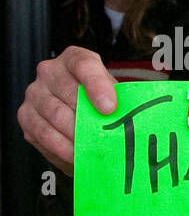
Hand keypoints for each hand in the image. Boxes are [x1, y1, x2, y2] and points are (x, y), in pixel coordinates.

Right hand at [18, 46, 116, 175]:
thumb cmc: (103, 103)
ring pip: (56, 116)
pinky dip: (63, 148)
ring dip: (77, 136)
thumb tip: (136, 118)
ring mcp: (35, 93)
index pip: (84, 65)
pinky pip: (43, 134)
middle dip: (89, 119)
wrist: (82, 116)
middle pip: (69, 93)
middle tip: (106, 138)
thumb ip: (123, 101)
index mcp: (75, 59)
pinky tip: (78, 155)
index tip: (110, 108)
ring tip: (95, 150)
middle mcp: (50, 72)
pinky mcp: (26, 116)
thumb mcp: (116, 96)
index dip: (97, 85)